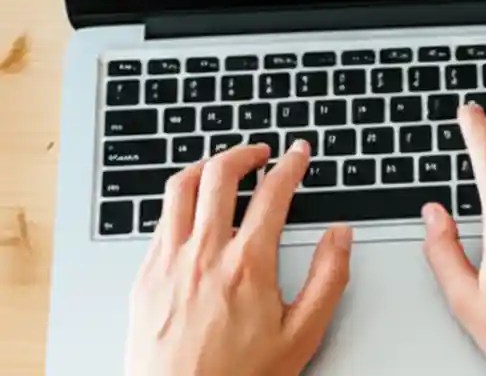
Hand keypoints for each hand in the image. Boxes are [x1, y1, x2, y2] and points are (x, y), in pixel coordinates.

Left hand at [126, 140, 352, 375]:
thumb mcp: (303, 334)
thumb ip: (328, 278)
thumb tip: (340, 235)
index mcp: (248, 265)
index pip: (273, 193)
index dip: (291, 165)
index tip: (299, 154)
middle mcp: (204, 254)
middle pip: (220, 175)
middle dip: (245, 153)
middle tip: (261, 151)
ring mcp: (168, 262)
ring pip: (180, 188)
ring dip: (205, 166)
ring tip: (221, 166)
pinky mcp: (145, 276)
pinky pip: (160, 220)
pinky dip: (179, 201)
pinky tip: (191, 209)